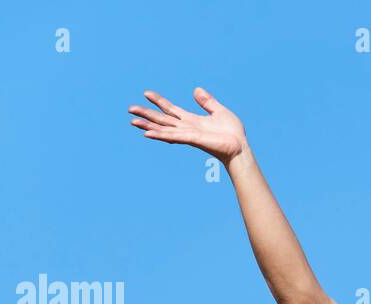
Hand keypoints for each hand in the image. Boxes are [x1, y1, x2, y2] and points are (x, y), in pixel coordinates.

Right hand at [128, 87, 247, 164]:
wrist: (240, 147)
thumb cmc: (231, 133)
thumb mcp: (219, 111)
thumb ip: (207, 102)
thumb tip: (196, 89)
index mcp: (191, 121)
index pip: (171, 109)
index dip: (159, 101)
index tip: (146, 93)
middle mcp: (186, 128)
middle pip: (162, 120)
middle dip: (147, 114)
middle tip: (130, 109)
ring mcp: (188, 134)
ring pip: (164, 129)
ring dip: (148, 126)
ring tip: (133, 121)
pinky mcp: (193, 139)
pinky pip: (174, 136)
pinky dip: (160, 135)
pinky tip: (148, 134)